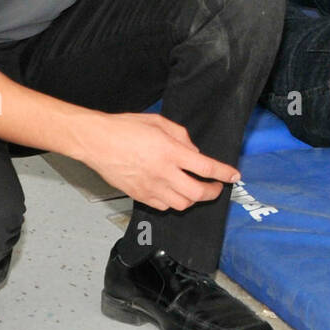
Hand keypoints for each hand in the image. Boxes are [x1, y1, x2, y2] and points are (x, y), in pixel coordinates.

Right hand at [76, 112, 237, 210]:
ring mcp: (150, 187)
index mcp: (171, 152)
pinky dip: (173, 202)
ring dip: (193, 198)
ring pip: (182, 204)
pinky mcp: (139, 195)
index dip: (225, 174)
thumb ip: (182, 136)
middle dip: (213, 192)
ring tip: (195, 189)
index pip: (207, 167)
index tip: (234, 176)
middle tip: (216, 187)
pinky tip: (174, 192)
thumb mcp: (159, 122)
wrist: (96, 141)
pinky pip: (163, 206)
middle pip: (198, 193)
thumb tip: (194, 151)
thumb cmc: (124, 128)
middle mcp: (163, 173)